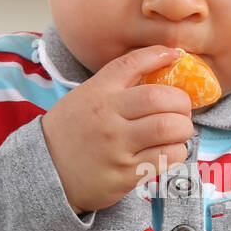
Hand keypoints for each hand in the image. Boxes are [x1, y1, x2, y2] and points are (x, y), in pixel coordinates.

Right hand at [41, 46, 194, 213]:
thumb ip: (118, 81)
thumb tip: (163, 59)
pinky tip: (171, 149)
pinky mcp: (125, 175)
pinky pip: (165, 158)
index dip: (160, 55)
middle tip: (182, 109)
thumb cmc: (73, 130)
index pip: (133, 64)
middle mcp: (108, 118)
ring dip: (183, 128)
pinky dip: (177, 151)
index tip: (177, 56)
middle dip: (182, 102)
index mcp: (98, 93)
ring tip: (179, 130)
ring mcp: (117, 147)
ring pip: (168, 129)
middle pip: (160, 99)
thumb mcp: (86, 96)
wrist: (47, 171)